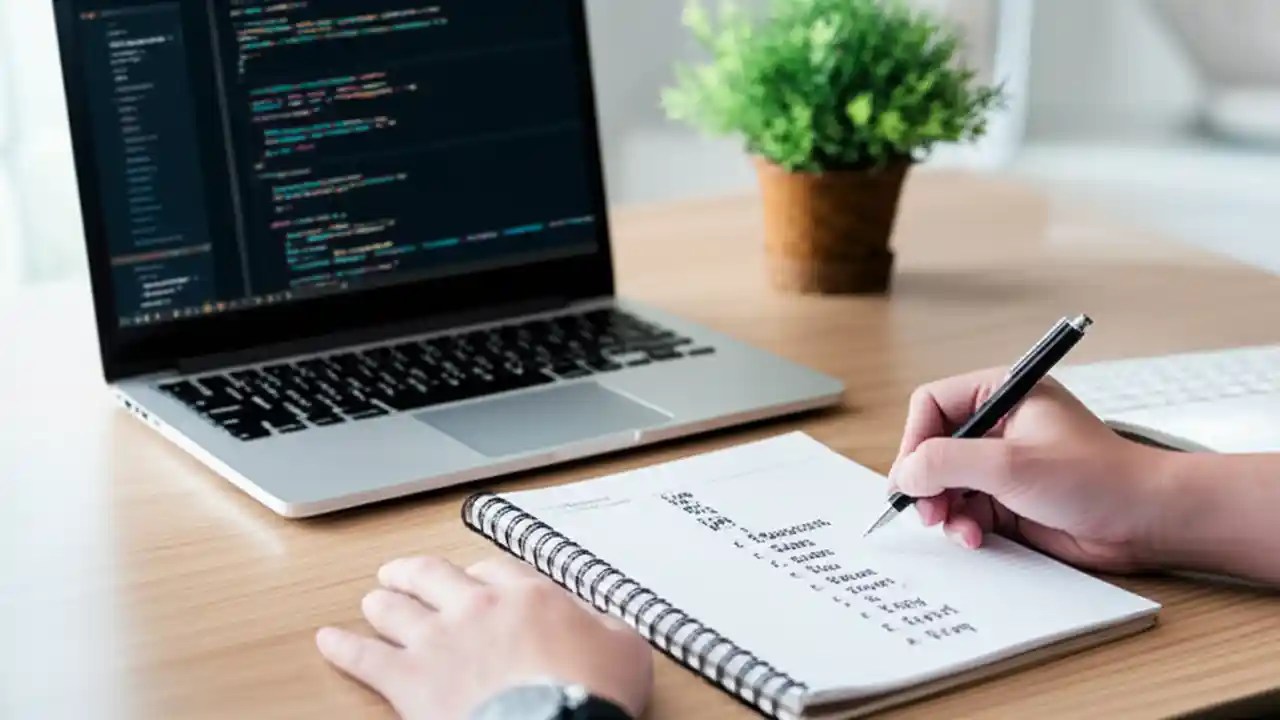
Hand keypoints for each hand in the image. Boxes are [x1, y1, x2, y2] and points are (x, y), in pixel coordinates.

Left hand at [317, 555, 652, 719]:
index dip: (483, 575)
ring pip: (395, 607)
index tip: (480, 581)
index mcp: (526, 594)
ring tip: (374, 599)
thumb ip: (606, 625)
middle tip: (404, 572)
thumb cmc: (589, 695)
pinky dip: (343, 646)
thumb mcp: (624, 648)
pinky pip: (363, 657)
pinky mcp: (409, 681)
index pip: (494, 569)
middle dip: (415, 572)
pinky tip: (328, 640)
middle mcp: (475, 607)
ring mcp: (437, 641)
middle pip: (432, 574)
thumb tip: (602, 624)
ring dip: (381, 600)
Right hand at [890, 368, 1167, 572]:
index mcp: (1001, 393)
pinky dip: (963, 526)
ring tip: (958, 529)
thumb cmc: (1095, 478)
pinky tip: (976, 538)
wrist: (1145, 521)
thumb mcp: (1009, 464)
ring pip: (945, 484)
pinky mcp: (1009, 498)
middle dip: (928, 483)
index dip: (915, 440)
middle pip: (933, 448)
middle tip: (929, 512)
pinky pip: (965, 509)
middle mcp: (998, 425)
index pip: (932, 405)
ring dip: (945, 510)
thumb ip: (946, 463)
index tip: (912, 476)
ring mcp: (1003, 463)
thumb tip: (903, 475)